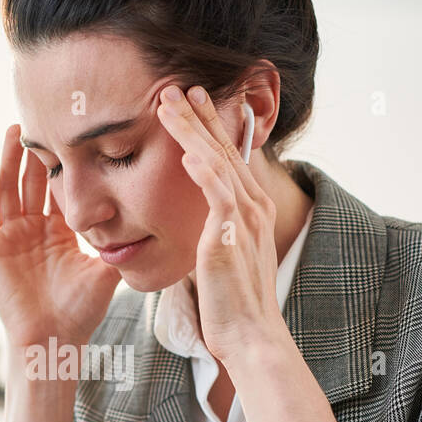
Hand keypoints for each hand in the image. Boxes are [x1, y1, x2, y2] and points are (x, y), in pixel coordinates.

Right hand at [0, 124, 121, 349]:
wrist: (54, 339)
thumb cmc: (81, 313)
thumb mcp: (107, 271)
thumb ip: (121, 245)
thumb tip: (155, 225)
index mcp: (59, 233)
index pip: (57, 188)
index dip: (61, 162)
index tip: (69, 133)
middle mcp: (33, 230)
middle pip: (30, 181)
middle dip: (35, 151)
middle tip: (41, 118)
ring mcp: (10, 237)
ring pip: (6, 188)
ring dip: (9, 159)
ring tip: (15, 130)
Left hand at [156, 85, 288, 368]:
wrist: (251, 334)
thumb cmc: (234, 305)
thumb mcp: (226, 259)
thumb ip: (218, 234)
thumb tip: (204, 228)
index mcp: (250, 211)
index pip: (228, 158)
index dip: (209, 128)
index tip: (192, 103)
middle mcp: (252, 207)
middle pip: (223, 150)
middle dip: (199, 116)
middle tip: (176, 87)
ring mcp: (243, 219)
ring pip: (216, 162)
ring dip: (192, 131)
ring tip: (170, 104)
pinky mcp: (230, 236)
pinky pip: (217, 194)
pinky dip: (203, 171)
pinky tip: (187, 151)